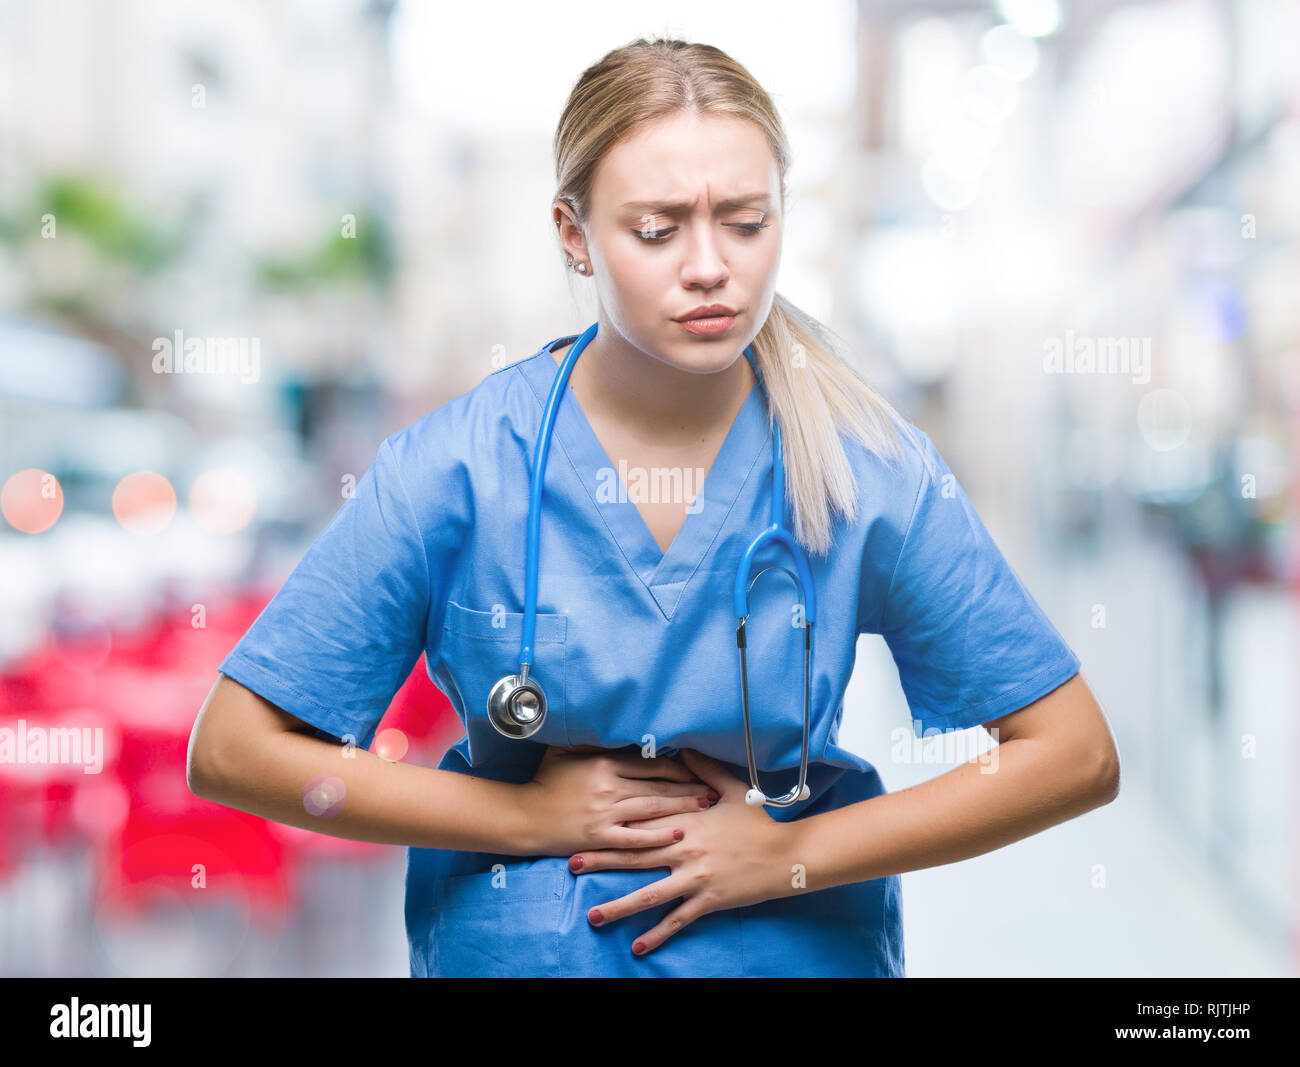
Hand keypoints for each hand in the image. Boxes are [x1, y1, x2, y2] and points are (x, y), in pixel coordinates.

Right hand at [519, 744, 718, 856]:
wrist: (525, 816)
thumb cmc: (545, 782)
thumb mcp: (564, 752)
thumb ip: (590, 740)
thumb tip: (611, 726)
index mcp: (604, 763)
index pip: (650, 764)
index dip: (677, 768)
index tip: (696, 769)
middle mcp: (609, 787)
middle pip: (658, 787)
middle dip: (689, 788)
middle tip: (712, 790)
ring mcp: (606, 813)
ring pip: (653, 809)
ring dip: (682, 807)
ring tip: (705, 806)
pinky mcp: (600, 837)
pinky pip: (636, 837)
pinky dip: (659, 836)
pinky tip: (679, 834)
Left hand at [568, 748, 801, 956]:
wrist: (786, 855)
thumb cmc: (759, 821)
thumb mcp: (733, 789)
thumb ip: (705, 769)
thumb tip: (684, 749)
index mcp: (687, 821)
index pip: (642, 821)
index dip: (613, 823)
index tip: (588, 823)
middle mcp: (684, 850)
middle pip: (635, 855)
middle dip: (602, 860)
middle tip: (571, 865)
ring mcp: (695, 878)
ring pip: (649, 894)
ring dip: (619, 905)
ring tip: (593, 916)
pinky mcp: (707, 900)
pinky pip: (677, 920)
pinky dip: (657, 934)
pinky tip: (638, 946)